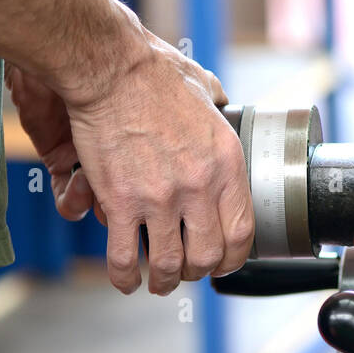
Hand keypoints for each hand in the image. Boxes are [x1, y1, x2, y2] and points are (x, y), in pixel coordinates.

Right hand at [8, 30, 254, 294]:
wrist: (111, 70)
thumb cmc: (155, 74)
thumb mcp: (207, 91)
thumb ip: (220, 109)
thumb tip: (225, 106)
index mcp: (226, 163)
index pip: (242, 231)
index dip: (234, 258)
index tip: (223, 262)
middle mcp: (199, 186)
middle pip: (208, 256)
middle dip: (197, 271)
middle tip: (186, 270)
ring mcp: (160, 197)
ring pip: (168, 263)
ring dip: (162, 280)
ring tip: (156, 282)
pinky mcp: (120, 201)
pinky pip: (123, 256)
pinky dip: (123, 277)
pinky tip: (124, 280)